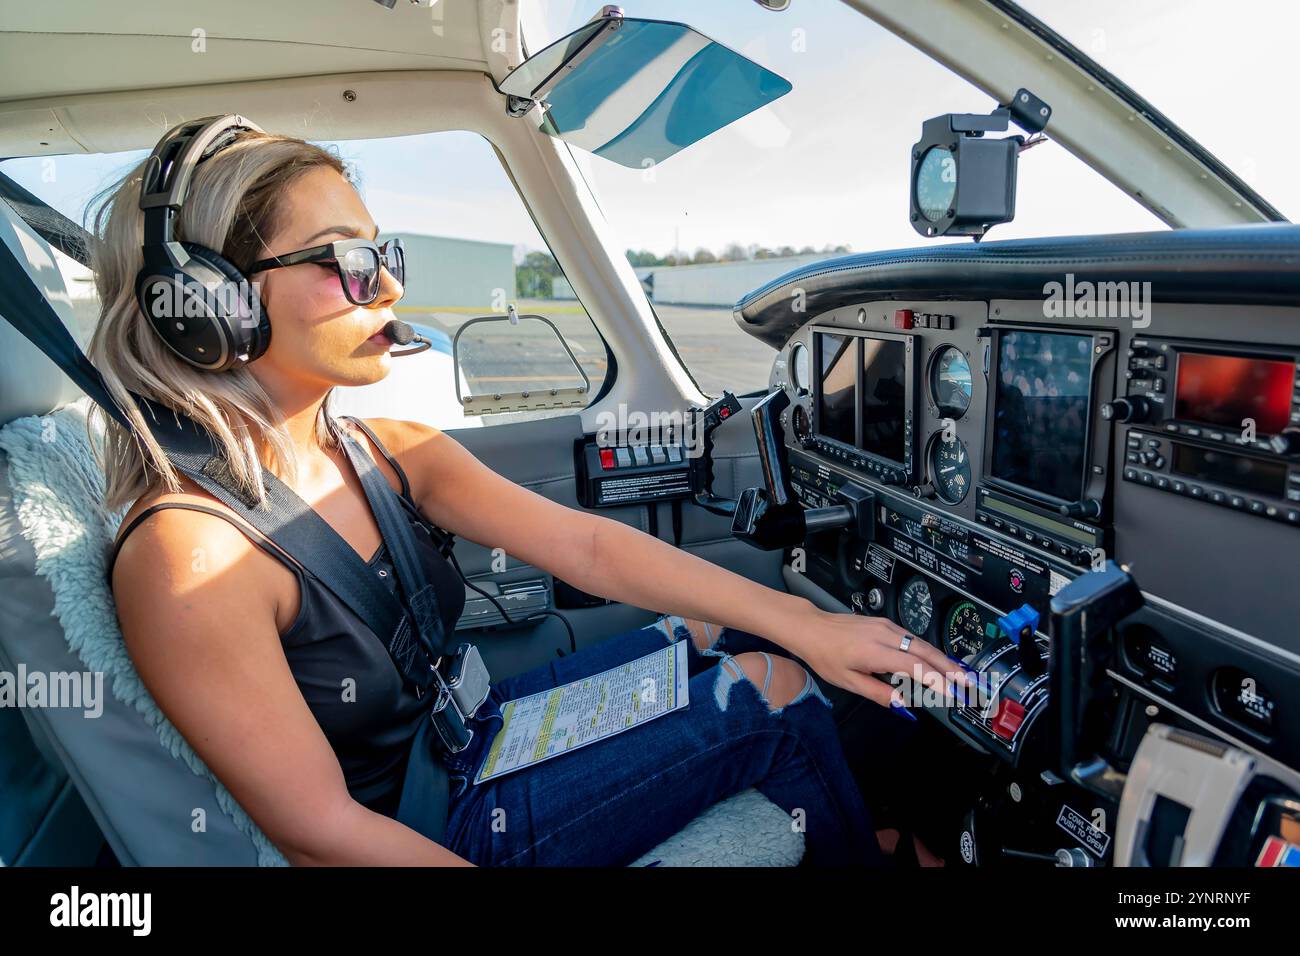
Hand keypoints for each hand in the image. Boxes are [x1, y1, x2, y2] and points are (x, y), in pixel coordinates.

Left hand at [796, 608, 973, 710]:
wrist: (810, 628)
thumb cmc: (824, 654)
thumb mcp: (848, 682)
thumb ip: (879, 693)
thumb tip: (903, 704)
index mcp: (874, 651)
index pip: (914, 666)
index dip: (937, 680)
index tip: (953, 692)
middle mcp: (884, 635)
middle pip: (925, 651)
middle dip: (950, 668)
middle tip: (968, 684)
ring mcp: (886, 626)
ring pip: (921, 643)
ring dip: (942, 659)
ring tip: (959, 675)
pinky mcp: (884, 623)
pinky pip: (912, 638)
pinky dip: (928, 650)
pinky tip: (935, 661)